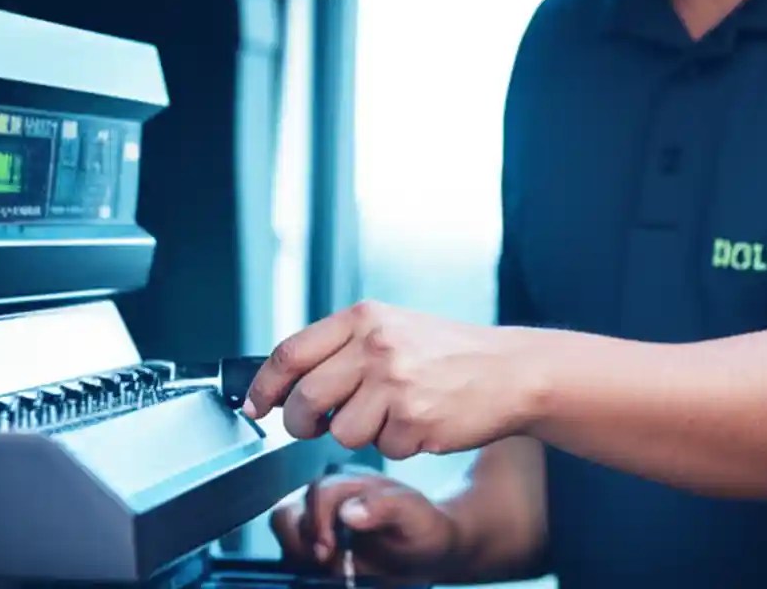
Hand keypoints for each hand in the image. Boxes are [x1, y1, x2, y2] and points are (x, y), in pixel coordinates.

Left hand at [244, 301, 537, 458]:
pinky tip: (421, 423)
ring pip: (340, 432)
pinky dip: (397, 445)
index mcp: (364, 318)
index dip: (264, 386)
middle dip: (300, 423)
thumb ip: (342, 348)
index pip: (290, 352)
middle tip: (312, 426)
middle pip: (305, 398)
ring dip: (359, 435)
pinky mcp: (415, 419)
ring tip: (392, 414)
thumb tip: (284, 381)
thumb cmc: (449, 353)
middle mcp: (376, 345)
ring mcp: (395, 383)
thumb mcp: (392, 329)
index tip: (255, 405)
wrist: (511, 370)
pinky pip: (381, 449)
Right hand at [269, 464, 457, 580]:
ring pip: (285, 531)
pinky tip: (330, 570)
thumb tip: (349, 512)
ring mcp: (319, 520)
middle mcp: (329, 497)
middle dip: (301, 542)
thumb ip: (387, 506)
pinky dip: (303, 564)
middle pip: (289, 512)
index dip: (318, 524)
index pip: (318, 494)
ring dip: (300, 554)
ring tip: (329, 567)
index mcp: (351, 481)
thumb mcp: (415, 515)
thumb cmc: (423, 528)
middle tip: (326, 563)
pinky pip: (292, 551)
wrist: (429, 548)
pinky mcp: (315, 542)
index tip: (328, 553)